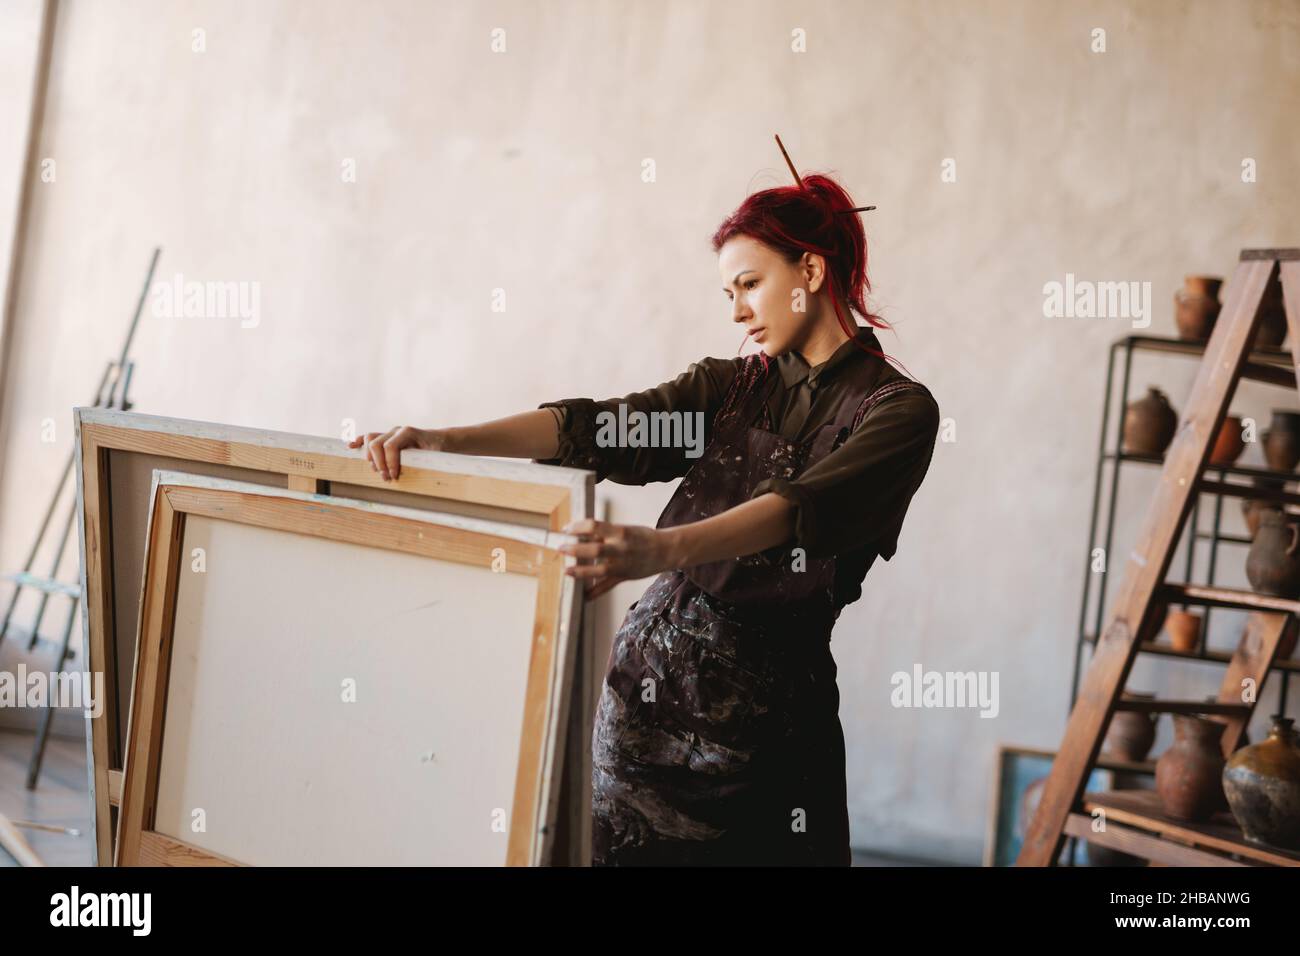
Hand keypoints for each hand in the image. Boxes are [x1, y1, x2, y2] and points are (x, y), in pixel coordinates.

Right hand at [347, 426, 443, 479]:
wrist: (442, 441)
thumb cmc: (440, 451)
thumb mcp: (437, 457)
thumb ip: (428, 464)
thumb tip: (422, 479)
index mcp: (409, 433)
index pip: (390, 445)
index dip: (389, 462)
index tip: (393, 477)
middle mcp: (397, 431)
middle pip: (376, 442)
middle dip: (379, 463)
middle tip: (386, 478)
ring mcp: (390, 433)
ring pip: (370, 438)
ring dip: (370, 457)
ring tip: (377, 471)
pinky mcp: (386, 438)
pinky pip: (369, 437)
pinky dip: (358, 441)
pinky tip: (349, 446)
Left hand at [558, 518, 676, 599]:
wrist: (666, 551)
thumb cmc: (644, 537)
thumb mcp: (624, 529)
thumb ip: (604, 534)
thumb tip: (581, 536)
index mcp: (621, 532)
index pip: (594, 526)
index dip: (577, 527)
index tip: (566, 529)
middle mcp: (621, 549)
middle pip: (594, 549)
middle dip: (574, 549)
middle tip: (561, 548)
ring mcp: (623, 565)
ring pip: (598, 570)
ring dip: (580, 571)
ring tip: (566, 571)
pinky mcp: (624, 576)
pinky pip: (607, 587)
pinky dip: (594, 593)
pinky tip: (583, 596)